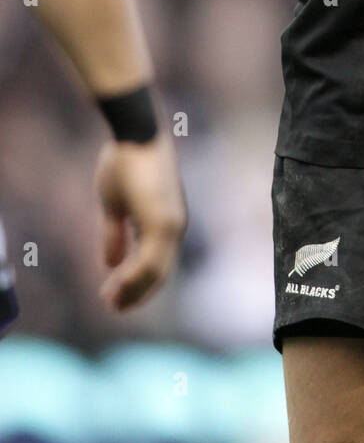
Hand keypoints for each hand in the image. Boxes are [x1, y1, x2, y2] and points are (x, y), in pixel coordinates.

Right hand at [95, 132, 186, 310]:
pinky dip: (134, 277)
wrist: (136, 135)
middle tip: (113, 307)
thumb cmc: (125, 164)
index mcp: (165, 224)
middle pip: (159, 273)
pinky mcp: (162, 220)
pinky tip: (115, 284)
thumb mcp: (115, 206)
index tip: (115, 297)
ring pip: (156, 271)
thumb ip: (115, 235)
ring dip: (134, 289)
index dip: (137, 284)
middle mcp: (173, 227)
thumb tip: (111, 264)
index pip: (157, 265)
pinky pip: (151, 260)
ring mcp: (170, 224)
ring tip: (111, 301)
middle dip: (136, 293)